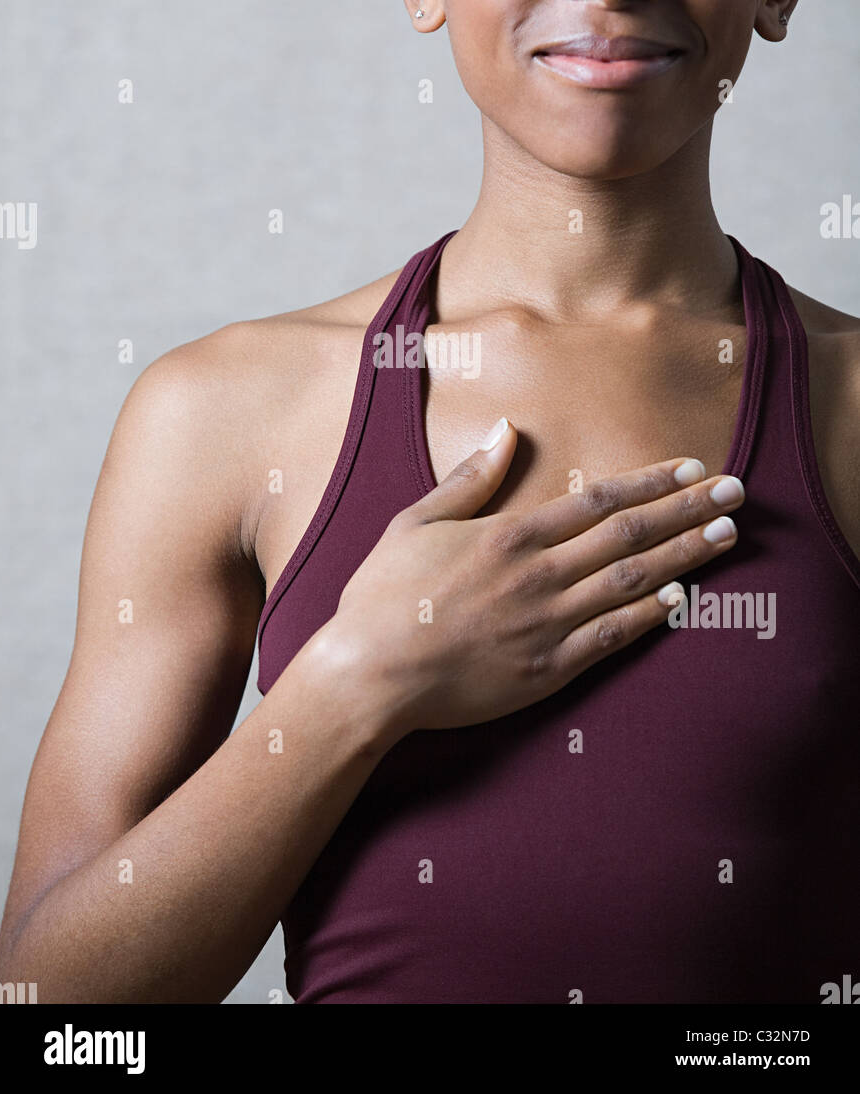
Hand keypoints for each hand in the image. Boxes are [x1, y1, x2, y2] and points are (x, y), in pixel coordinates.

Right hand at [325, 418, 743, 737]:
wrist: (369, 675)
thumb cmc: (384, 596)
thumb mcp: (416, 522)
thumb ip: (470, 478)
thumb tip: (506, 430)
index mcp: (510, 534)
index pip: (599, 500)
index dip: (651, 482)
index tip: (692, 468)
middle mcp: (540, 575)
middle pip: (631, 535)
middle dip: (688, 509)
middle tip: (737, 492)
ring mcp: (548, 624)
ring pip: (633, 582)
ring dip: (686, 556)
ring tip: (726, 536)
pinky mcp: (548, 670)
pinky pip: (612, 638)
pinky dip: (649, 616)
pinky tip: (682, 598)